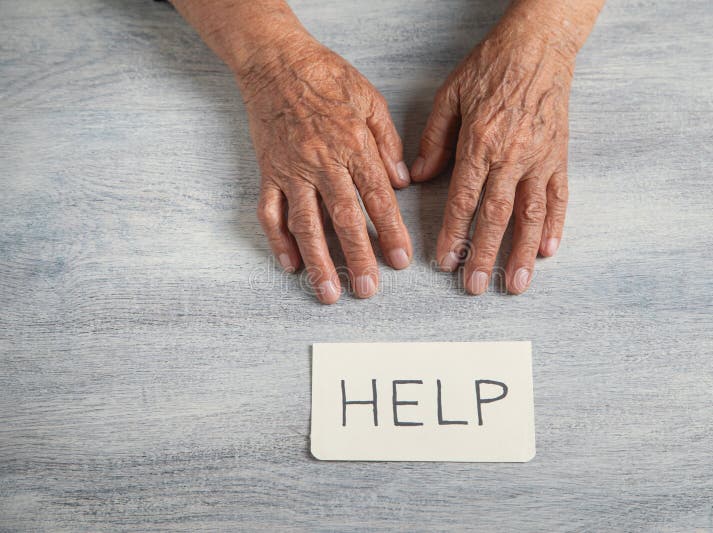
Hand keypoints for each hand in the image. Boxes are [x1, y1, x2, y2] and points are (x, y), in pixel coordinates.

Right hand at [239, 36, 412, 303]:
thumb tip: (401, 183)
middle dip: (358, 258)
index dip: (391, 231)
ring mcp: (291, 170)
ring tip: (329, 292)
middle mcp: (322, 162)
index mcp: (353, 145)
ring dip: (318, 261)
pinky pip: (270, 212)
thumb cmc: (326, 77)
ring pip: (305, 223)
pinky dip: (278, 241)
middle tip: (368, 289)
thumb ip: (388, 143)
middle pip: (343, 219)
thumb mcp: (370, 100)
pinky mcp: (268, 171)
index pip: (377, 198)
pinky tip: (290, 265)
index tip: (401, 260)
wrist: (275, 61)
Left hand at [411, 14, 579, 294]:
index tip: (445, 262)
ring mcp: (540, 158)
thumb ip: (433, 138)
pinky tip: (548, 250)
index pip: (464, 199)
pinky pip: (560, 196)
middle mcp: (511, 155)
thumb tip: (418, 176)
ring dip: (523, 252)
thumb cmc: (491, 66)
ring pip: (532, 214)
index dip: (454, 234)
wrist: (539, 44)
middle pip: (496, 216)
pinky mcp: (559, 155)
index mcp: (479, 142)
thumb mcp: (450, 94)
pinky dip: (555, 224)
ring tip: (515, 283)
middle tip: (475, 287)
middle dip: (484, 255)